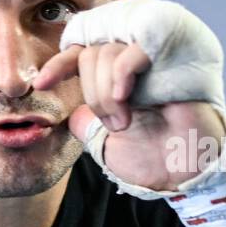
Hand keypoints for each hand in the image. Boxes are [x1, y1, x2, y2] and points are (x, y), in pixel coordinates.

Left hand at [35, 0, 225, 192]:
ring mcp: (157, 56)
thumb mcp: (105, 141)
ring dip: (105, 95)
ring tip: (124, 122)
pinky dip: (120, 75)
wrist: (186, 174)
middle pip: (92, 52)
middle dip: (92, 94)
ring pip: (107, 52)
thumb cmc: (152, 158)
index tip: (40, 84)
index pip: (83, 52)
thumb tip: (70, 110)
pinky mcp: (176, 57)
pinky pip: (131, 52)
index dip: (59, 65)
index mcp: (122, 75)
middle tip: (115, 124)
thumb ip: (86, 121)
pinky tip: (126, 98)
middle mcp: (139, 59)